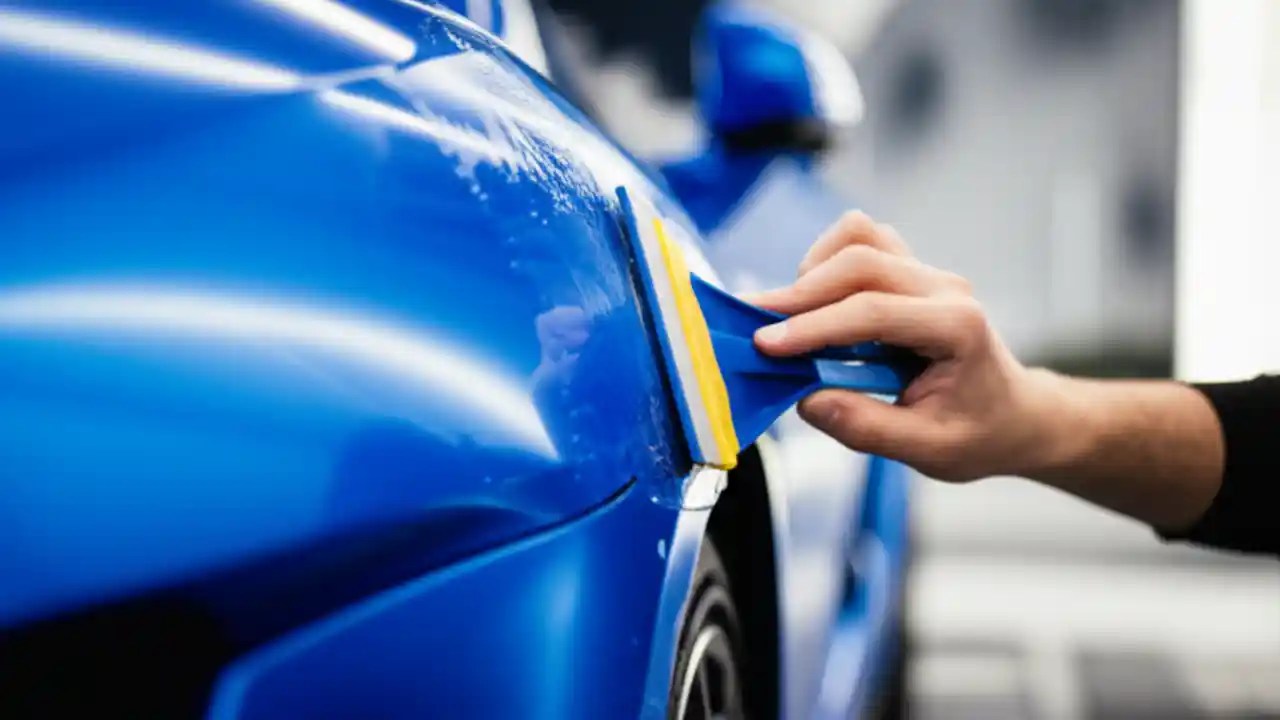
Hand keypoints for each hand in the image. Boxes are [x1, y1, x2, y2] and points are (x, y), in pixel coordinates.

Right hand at [749, 212, 1055, 481]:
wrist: (1013, 414)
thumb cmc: (977, 432)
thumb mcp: (928, 449)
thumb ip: (866, 427)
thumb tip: (805, 399)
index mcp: (955, 328)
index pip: (872, 312)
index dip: (812, 327)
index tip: (765, 346)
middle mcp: (943, 288)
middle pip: (860, 261)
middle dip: (801, 292)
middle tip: (753, 324)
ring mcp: (927, 273)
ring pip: (860, 238)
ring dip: (814, 270)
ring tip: (786, 314)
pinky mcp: (909, 270)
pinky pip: (862, 241)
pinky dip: (827, 262)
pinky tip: (814, 302)